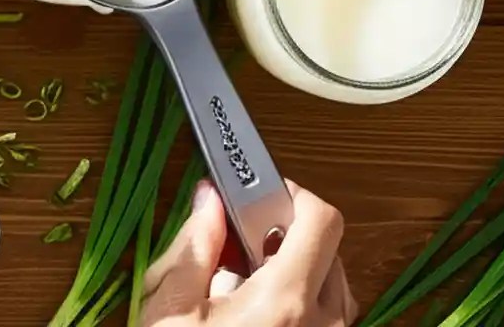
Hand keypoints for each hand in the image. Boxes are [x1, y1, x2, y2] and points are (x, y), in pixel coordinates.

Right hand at [140, 180, 357, 326]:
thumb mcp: (170, 310)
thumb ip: (193, 248)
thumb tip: (208, 200)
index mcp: (283, 302)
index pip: (319, 219)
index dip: (290, 193)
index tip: (259, 191)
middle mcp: (321, 324)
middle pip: (329, 247)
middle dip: (286, 234)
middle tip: (239, 246)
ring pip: (333, 283)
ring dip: (296, 270)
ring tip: (245, 289)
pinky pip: (330, 316)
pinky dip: (301, 302)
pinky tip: (258, 316)